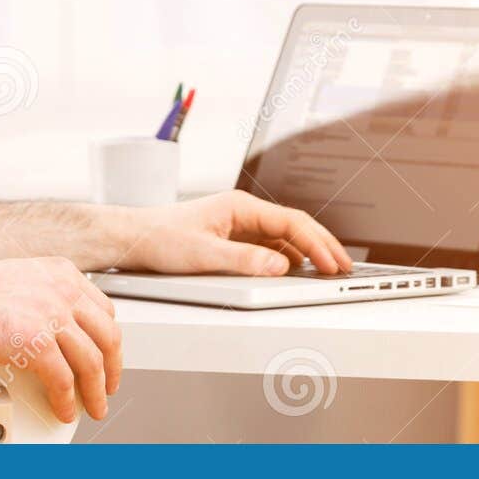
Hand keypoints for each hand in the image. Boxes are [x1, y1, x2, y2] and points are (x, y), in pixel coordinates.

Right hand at [0, 254, 121, 423]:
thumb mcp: (21, 279)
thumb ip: (45, 296)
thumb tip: (57, 326)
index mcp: (62, 274)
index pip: (103, 310)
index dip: (108, 340)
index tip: (106, 356)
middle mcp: (63, 291)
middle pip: (107, 336)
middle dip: (113, 368)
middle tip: (107, 387)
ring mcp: (51, 315)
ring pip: (92, 362)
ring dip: (96, 392)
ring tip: (93, 407)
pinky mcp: (34, 342)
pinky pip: (63, 380)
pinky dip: (67, 400)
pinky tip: (64, 409)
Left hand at [114, 190, 354, 276]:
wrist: (134, 238)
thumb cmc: (160, 239)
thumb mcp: (203, 254)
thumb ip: (244, 260)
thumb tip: (280, 267)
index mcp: (240, 206)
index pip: (290, 222)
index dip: (317, 244)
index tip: (332, 264)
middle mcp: (242, 212)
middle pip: (294, 226)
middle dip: (322, 245)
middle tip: (345, 268)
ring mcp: (239, 225)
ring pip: (285, 236)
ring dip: (308, 252)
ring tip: (329, 270)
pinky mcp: (233, 239)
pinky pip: (270, 246)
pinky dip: (290, 258)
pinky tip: (298, 271)